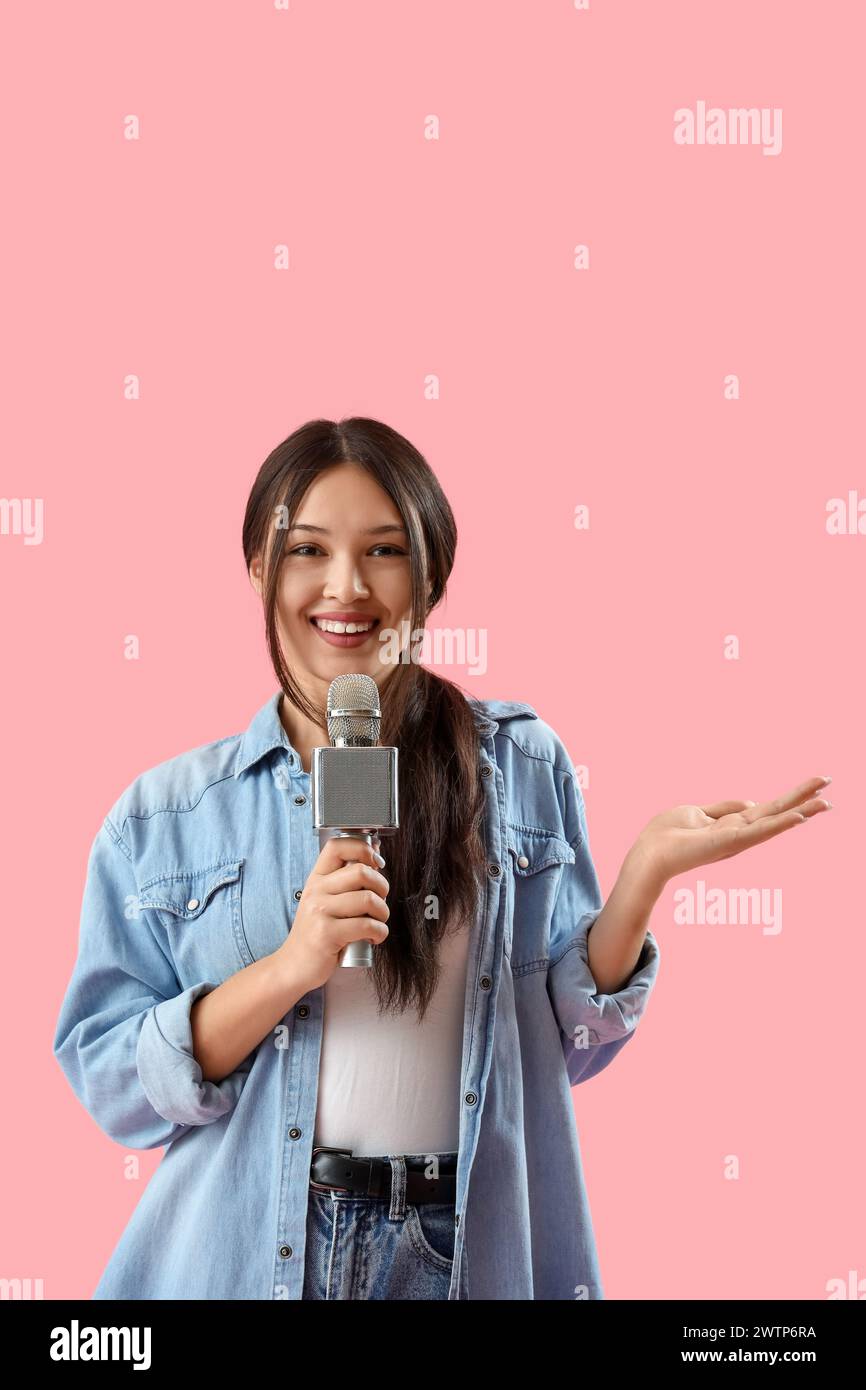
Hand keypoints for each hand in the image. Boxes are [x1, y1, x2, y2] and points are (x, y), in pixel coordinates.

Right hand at [276, 834, 388, 991]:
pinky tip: (373, 937)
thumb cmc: (316, 933)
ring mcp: (320, 912)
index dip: (363, 848)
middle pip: (362, 872)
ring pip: (368, 899)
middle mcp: (316, 891)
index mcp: (316, 879)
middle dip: (382, 886)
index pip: (337, 846)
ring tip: (377, 922)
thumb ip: (344, 881)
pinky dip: (380, 932)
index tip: (377, 862)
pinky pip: (367, 925)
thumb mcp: (323, 901)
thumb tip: (375, 855)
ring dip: (383, 913)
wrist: (293, 965)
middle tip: (380, 901)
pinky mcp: (327, 934)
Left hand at [625, 776, 832, 889]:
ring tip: (825, 801)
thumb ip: (722, 807)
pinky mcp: (728, 843)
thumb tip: (749, 801)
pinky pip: (759, 832)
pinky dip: (779, 825)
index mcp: (732, 825)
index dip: (791, 797)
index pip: (767, 809)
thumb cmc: (666, 835)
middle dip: (803, 798)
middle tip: (829, 785)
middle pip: (776, 812)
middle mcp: (739, 833)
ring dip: (800, 810)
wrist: (648, 854)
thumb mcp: (696, 812)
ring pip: (774, 821)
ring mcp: (736, 839)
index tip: (815, 785)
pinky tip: (798, 817)